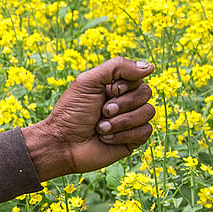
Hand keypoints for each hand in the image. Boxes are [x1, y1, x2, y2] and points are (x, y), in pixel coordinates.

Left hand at [21, 57, 154, 181]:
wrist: (62, 144)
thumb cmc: (71, 112)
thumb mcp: (87, 82)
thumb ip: (116, 67)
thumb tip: (150, 67)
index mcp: (115, 87)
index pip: (138, 78)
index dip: (125, 86)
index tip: (109, 91)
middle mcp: (126, 103)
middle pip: (146, 93)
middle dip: (121, 104)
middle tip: (102, 112)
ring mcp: (131, 121)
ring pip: (148, 112)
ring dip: (120, 121)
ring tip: (100, 128)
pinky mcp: (133, 140)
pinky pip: (145, 132)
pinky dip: (123, 135)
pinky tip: (105, 138)